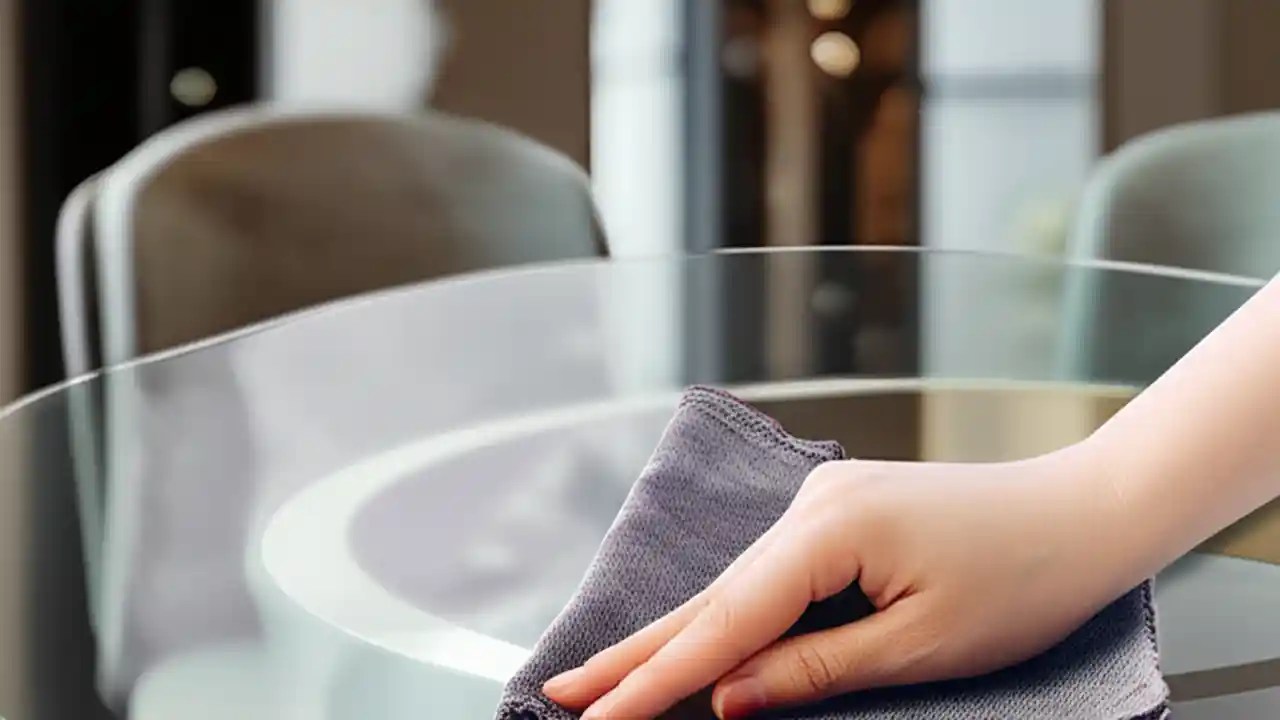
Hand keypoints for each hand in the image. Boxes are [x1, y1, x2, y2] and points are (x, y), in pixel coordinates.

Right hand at [540, 444, 1140, 718]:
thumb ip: (813, 671)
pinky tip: (691, 639)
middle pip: (711, 595)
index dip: (657, 678)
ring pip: (736, 586)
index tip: (596, 717)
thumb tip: (727, 699)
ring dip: (674, 635)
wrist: (1086, 510)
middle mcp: (812, 507)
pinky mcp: (838, 516)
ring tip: (606, 676)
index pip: (725, 620)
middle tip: (562, 689)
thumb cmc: (1024, 578)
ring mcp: (823, 505)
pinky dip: (726, 615)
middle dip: (635, 651)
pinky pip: (768, 575)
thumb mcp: (920, 645)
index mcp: (829, 530)